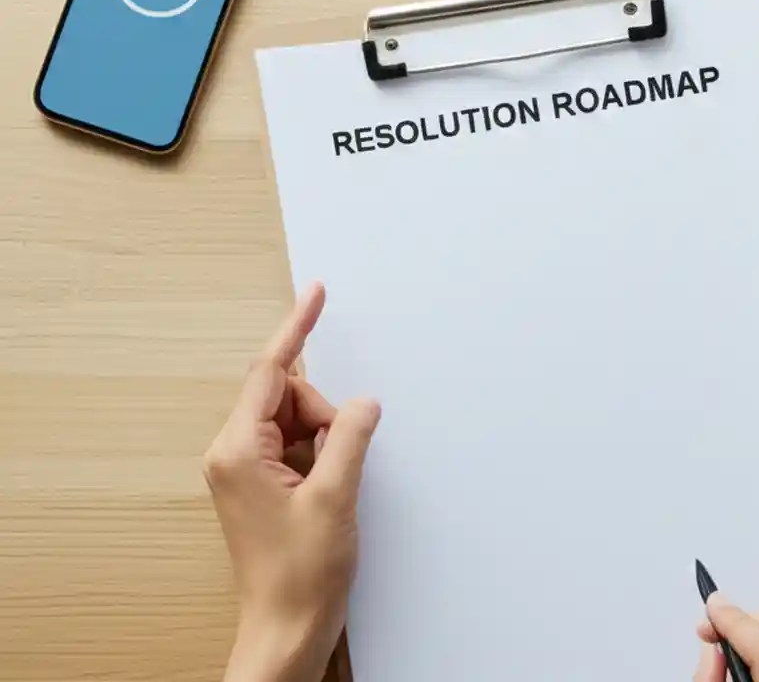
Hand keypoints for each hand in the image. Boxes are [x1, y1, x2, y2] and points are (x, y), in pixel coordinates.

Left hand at [204, 283, 381, 681]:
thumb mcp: (336, 497)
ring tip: (331, 489)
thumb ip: (349, 437)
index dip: (297, 329)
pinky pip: (296, 446)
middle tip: (339, 463)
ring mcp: (244, 470)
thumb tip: (362, 401)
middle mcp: (232, 454)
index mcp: (237, 450)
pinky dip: (321, 456)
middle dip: (323, 415)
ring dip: (324, 440)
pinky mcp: (260, 486)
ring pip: (295, 421)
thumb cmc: (300, 575)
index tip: (315, 294)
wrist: (286, 628)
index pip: (270, 372)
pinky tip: (328, 489)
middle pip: (286, 396)